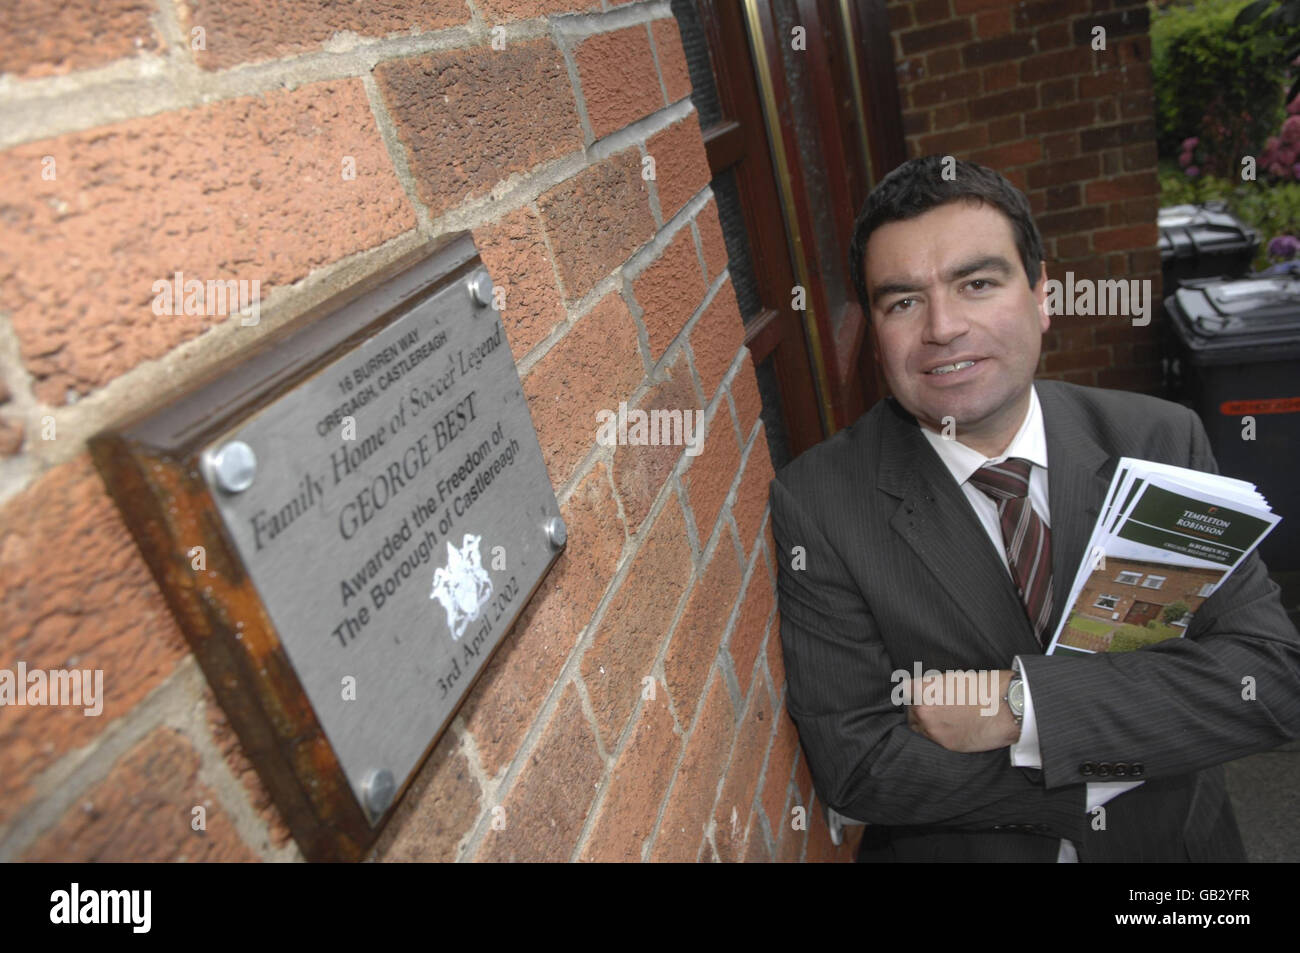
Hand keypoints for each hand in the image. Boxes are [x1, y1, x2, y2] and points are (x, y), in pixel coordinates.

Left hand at [904, 668, 1019, 751]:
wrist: (1007, 707)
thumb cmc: (985, 687)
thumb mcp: (954, 677)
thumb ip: (935, 686)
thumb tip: (928, 691)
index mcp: (924, 688)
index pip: (905, 689)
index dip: (913, 691)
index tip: (917, 693)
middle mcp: (924, 709)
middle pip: (910, 710)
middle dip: (919, 707)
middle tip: (934, 707)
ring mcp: (933, 729)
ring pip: (918, 726)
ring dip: (925, 723)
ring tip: (942, 718)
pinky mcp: (946, 744)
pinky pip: (932, 739)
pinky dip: (937, 734)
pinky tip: (950, 728)